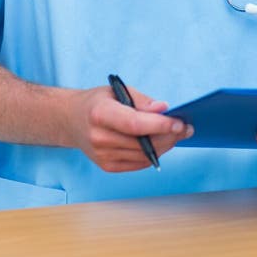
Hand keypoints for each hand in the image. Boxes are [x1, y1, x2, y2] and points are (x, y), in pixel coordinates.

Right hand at [67, 85, 192, 171]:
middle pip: (142, 143)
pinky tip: (161, 143)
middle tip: (186, 128)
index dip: (160, 125)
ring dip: (164, 146)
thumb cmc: (97, 102)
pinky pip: (138, 164)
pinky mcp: (107, 166)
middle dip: (169, 136)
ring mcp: (102, 155)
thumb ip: (142, 101)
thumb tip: (164, 109)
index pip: (135, 124)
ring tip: (177, 135)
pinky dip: (153, 154)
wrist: (71, 120)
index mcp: (100, 114)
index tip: (180, 122)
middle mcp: (99, 137)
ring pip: (144, 156)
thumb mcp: (117, 91)